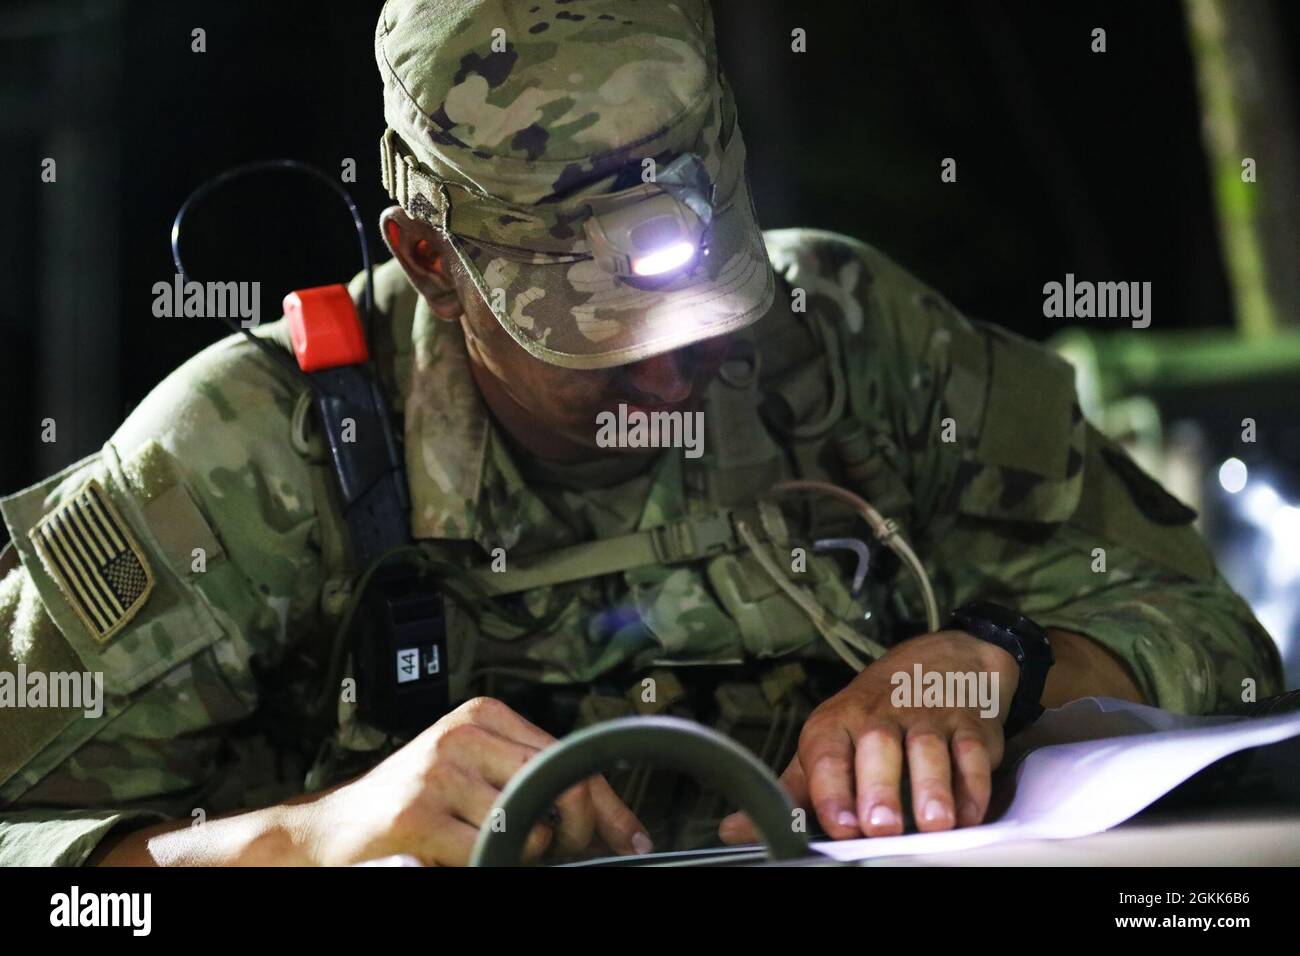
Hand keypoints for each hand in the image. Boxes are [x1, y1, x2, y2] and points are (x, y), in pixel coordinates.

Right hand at [302, 696, 651, 865]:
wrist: (329, 831)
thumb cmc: (410, 803)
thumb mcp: (471, 772)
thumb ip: (526, 778)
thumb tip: (600, 816)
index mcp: (481, 716)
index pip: (568, 755)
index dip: (607, 803)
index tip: (632, 836)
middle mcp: (461, 737)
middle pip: (556, 783)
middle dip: (578, 830)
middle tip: (573, 853)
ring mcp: (438, 775)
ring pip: (525, 824)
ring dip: (530, 853)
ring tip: (511, 855)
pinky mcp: (418, 818)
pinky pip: (485, 853)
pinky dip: (491, 864)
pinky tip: (474, 860)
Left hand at [719, 630, 1018, 842]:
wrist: (939, 660)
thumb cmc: (874, 713)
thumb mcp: (829, 743)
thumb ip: (794, 791)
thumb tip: (736, 830)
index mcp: (837, 722)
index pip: (827, 753)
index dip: (830, 789)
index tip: (838, 824)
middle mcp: (879, 715)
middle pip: (877, 748)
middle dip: (879, 788)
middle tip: (880, 826)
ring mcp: (926, 715)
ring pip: (929, 750)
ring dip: (932, 788)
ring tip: (933, 823)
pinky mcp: (969, 723)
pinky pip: (973, 753)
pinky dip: (974, 785)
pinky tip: (969, 814)